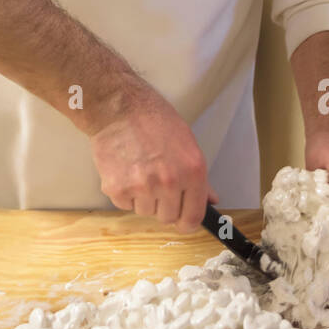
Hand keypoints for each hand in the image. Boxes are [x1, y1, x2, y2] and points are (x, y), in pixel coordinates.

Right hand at [89, 88, 217, 233]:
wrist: (118, 107)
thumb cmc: (152, 119)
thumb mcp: (186, 142)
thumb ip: (198, 176)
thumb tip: (210, 199)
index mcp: (192, 171)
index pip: (193, 217)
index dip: (187, 222)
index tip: (182, 220)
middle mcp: (169, 182)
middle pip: (167, 217)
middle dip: (162, 205)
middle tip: (154, 181)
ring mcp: (143, 187)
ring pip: (145, 212)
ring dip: (142, 198)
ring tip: (138, 169)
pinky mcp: (118, 189)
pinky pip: (124, 205)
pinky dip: (124, 193)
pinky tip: (124, 169)